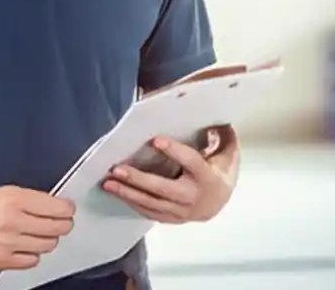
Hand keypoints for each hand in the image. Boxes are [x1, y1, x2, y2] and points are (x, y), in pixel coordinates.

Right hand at [0, 186, 75, 269]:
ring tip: (39, 234)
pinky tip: (25, 245)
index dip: (67, 210)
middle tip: (61, 223)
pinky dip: (32, 254)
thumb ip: (34, 199)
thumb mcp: (8, 191)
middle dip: (63, 225)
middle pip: (56, 228)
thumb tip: (60, 207)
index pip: (56, 208)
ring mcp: (6, 243)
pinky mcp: (1, 260)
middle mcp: (11, 221)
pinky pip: (32, 260)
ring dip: (48, 240)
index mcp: (14, 199)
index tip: (68, 210)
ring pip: (47, 245)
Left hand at [102, 125, 239, 223]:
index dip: (174, 151)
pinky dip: (131, 202)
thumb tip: (217, 115)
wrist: (218, 204)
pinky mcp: (169, 218)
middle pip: (162, 188)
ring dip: (127, 193)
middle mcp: (192, 196)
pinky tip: (117, 192)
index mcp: (207, 176)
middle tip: (117, 169)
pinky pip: (148, 212)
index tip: (155, 140)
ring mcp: (180, 211)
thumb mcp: (227, 152)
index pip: (190, 161)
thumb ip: (222, 134)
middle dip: (138, 179)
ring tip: (108, 183)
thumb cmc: (219, 172)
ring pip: (150, 203)